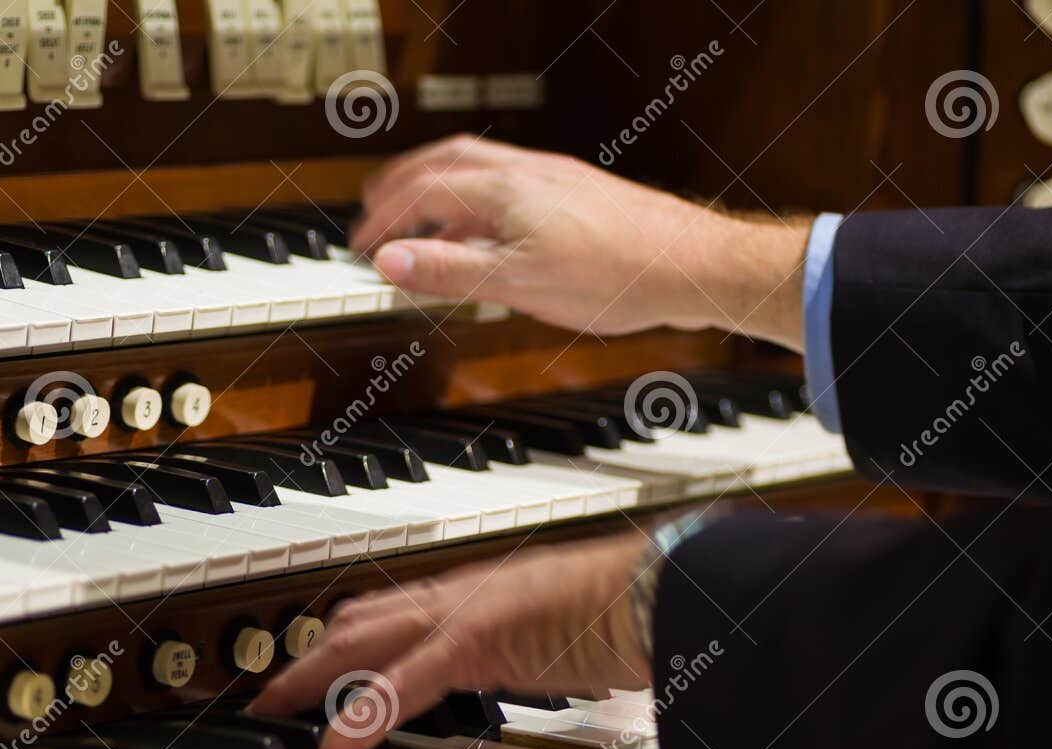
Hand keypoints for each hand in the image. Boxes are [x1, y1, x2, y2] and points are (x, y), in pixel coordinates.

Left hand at [251, 534, 650, 748]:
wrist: (667, 586)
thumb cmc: (640, 608)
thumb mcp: (578, 634)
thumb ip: (558, 650)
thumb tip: (571, 674)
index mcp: (483, 592)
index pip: (394, 608)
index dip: (345, 637)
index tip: (316, 664)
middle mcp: (460, 594)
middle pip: (356, 622)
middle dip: (303, 660)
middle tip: (264, 697)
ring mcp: (461, 613)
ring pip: (356, 645)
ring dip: (306, 683)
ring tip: (270, 722)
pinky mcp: (471, 644)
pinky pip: (393, 692)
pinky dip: (352, 727)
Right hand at [351, 136, 811, 346]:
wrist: (690, 264)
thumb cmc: (617, 274)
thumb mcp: (518, 283)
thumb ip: (451, 270)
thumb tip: (392, 262)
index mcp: (502, 188)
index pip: (421, 190)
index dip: (384, 218)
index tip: (361, 244)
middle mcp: (525, 171)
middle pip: (445, 163)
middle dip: (403, 187)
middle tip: (376, 214)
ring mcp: (552, 178)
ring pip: (479, 169)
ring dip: (440, 189)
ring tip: (424, 221)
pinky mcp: (576, 192)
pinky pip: (508, 182)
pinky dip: (478, 199)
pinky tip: (490, 232)